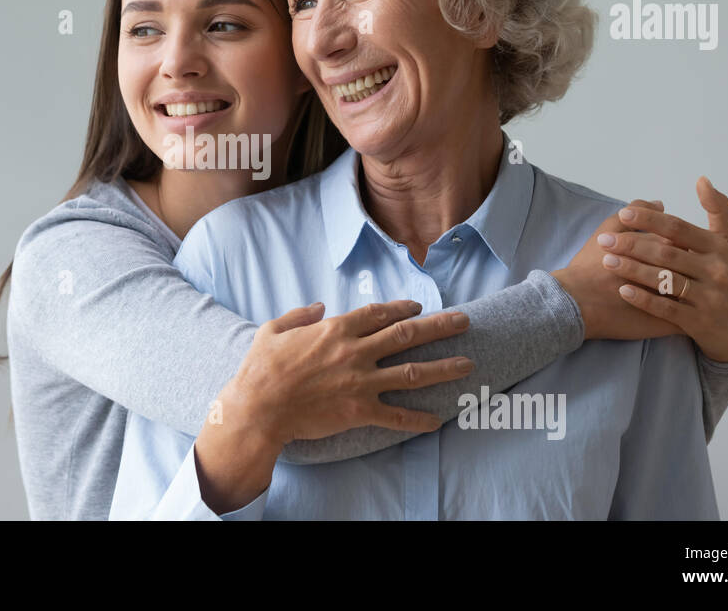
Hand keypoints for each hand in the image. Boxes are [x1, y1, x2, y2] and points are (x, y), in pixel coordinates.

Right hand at [194, 299, 472, 512]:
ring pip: (412, 372)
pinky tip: (437, 420)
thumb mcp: (273, 330)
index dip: (402, 308)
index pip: (379, 314)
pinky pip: (396, 415)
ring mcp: (361, 381)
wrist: (259, 407)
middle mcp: (355, 352)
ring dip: (443, 367)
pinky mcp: (360, 410)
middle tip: (464, 321)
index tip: (418, 307)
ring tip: (468, 364)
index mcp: (336, 330)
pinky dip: (418, 419)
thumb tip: (318, 306)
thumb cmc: (261, 368)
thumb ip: (298, 315)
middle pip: (407, 334)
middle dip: (440, 326)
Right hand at [551, 200, 680, 340]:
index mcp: (660, 251)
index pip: (684, 243)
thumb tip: (660, 203)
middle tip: (672, 269)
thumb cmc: (589, 266)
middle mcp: (672, 274)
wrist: (575, 302)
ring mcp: (672, 300)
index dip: (677, 244)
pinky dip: (687, 313)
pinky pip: (687, 319)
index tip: (668, 249)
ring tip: (678, 289)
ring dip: (691, 290)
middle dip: (688, 266)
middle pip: (693, 267)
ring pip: (694, 293)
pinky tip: (680, 309)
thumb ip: (635, 210)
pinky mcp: (668, 323)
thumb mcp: (607, 229)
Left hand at [596, 177, 727, 362]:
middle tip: (604, 240)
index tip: (623, 214)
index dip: (650, 220)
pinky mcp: (699, 322)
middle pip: (667, 253)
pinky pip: (666, 309)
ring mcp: (709, 298)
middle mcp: (717, 271)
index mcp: (720, 248)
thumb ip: (718, 211)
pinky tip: (622, 290)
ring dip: (632, 269)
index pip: (679, 229)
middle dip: (632, 245)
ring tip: (606, 260)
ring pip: (664, 280)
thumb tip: (701, 179)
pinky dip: (643, 299)